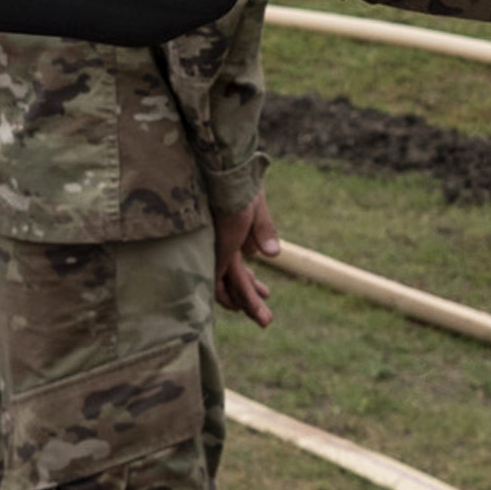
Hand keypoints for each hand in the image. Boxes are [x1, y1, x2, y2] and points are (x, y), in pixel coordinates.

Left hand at [213, 194, 279, 326]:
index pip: (238, 267)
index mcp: (231, 234)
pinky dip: (231, 295)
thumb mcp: (256, 207)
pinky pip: (223, 279)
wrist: (225, 167)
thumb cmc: (240, 182)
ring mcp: (219, 248)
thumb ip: (263, 230)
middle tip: (266, 321)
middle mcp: (222, 245)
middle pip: (235, 280)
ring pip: (232, 283)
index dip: (251, 284)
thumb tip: (270, 254)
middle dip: (251, 301)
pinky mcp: (219, 249)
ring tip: (265, 321)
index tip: (265, 294)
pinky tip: (240, 307)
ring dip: (248, 304)